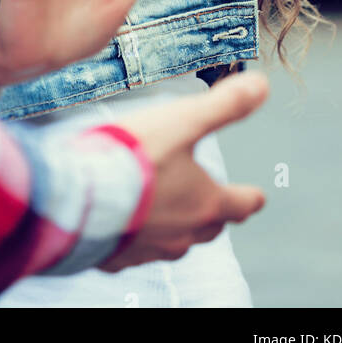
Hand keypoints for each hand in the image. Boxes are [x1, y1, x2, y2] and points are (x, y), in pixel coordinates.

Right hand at [98, 70, 269, 268]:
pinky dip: (136, 237)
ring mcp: (149, 250)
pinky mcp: (117, 258)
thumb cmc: (134, 156)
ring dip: (175, 226)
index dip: (250, 197)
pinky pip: (134, 251)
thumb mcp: (183, 120)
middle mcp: (183, 233)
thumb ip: (223, 105)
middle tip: (214, 204)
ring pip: (174, 243)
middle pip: (210, 228)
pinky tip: (124, 224)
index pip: (240, 205)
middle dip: (215, 214)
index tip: (257, 196)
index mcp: (205, 203)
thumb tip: (262, 84)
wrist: (79, 198)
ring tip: (167, 210)